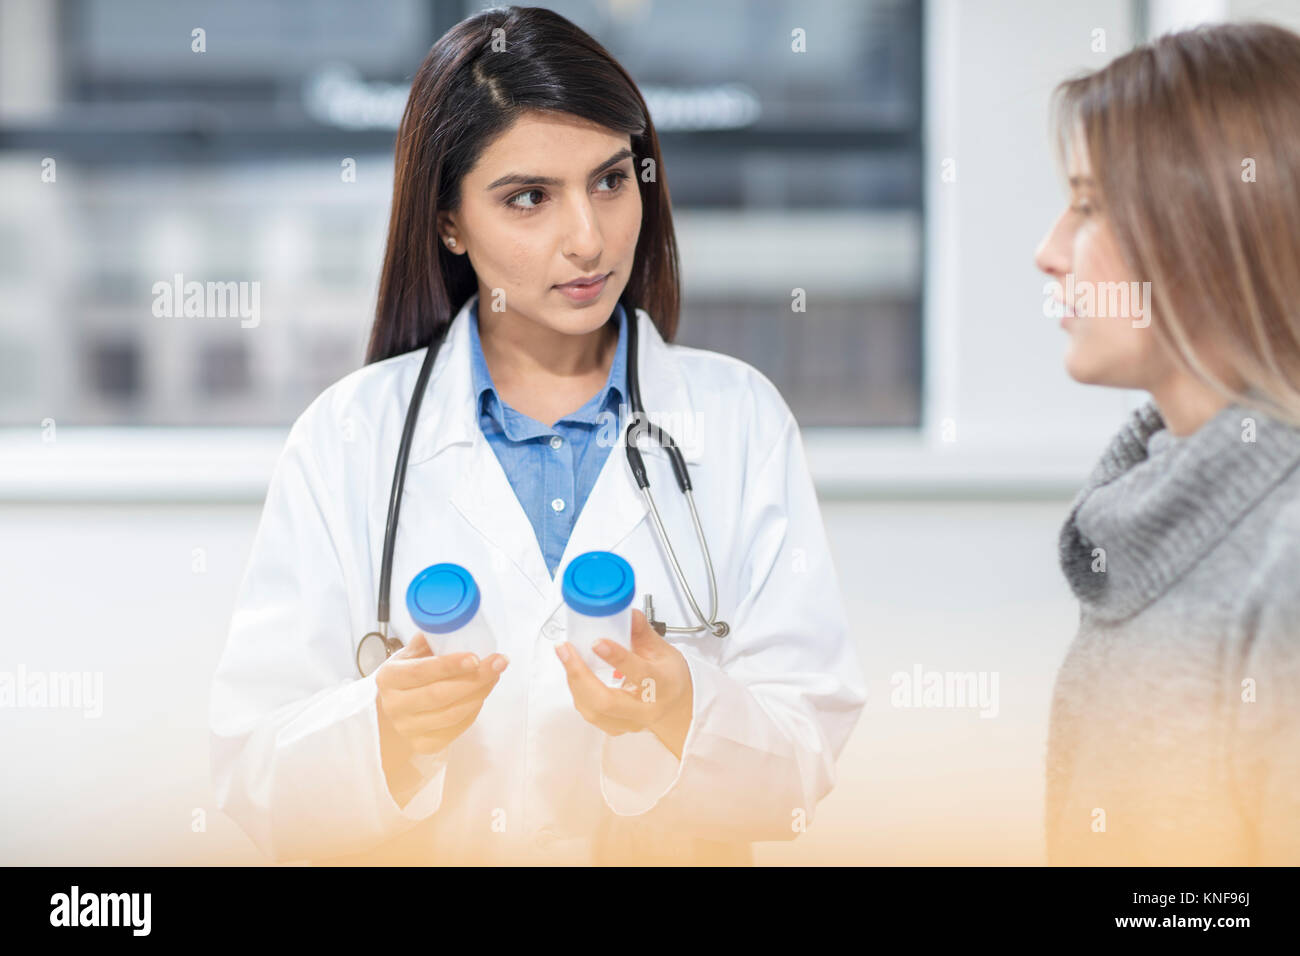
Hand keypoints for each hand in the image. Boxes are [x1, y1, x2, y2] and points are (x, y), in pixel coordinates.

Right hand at [375, 632, 507, 762]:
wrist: (390, 714)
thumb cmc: (405, 679)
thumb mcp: (407, 656)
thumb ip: (427, 640)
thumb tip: (452, 621)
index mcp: (389, 678)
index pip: (420, 672)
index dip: (449, 665)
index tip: (475, 657)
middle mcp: (395, 706)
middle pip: (440, 695)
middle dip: (475, 678)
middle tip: (499, 662)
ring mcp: (409, 729)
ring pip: (452, 714)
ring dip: (479, 693)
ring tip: (494, 675)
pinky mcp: (424, 745)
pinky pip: (456, 728)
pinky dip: (474, 710)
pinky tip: (482, 694)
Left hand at [554, 610, 693, 757]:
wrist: (674, 704)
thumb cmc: (668, 677)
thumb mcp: (662, 648)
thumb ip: (641, 631)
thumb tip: (626, 614)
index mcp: (663, 686)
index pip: (641, 674)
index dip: (617, 658)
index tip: (597, 642)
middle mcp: (646, 709)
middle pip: (607, 701)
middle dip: (580, 675)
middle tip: (565, 650)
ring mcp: (629, 722)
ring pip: (593, 710)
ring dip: (575, 682)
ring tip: (567, 656)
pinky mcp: (615, 728)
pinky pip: (589, 714)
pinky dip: (578, 691)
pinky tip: (575, 674)